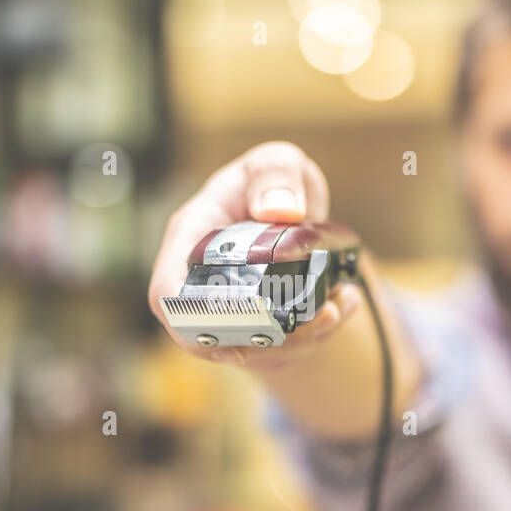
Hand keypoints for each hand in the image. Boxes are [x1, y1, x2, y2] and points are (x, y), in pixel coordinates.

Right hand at [147, 141, 362, 367]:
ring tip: (335, 311)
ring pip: (251, 350)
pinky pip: (280, 348)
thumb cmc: (273, 182)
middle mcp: (201, 281)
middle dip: (264, 341)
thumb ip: (275, 173)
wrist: (292, 208)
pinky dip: (316, 335)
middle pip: (210, 337)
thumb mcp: (277, 161)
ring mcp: (228, 308)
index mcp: (191, 238)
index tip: (234, 328)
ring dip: (298, 341)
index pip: (167, 293)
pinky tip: (343, 306)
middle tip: (315, 320)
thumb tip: (279, 210)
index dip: (189, 320)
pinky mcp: (258, 326)